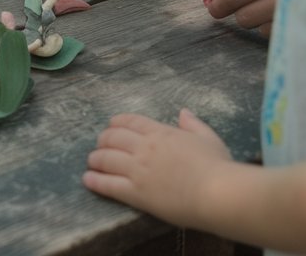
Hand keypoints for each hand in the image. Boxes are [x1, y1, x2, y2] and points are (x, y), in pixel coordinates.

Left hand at [83, 109, 232, 226]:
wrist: (217, 193)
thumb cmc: (218, 166)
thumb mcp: (209, 138)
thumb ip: (193, 124)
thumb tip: (183, 112)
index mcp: (161, 133)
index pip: (129, 122)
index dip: (116, 123)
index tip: (111, 127)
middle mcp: (144, 147)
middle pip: (111, 138)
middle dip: (103, 141)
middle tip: (100, 147)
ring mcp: (137, 169)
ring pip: (105, 159)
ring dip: (95, 159)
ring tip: (92, 162)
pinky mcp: (135, 192)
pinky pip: (108, 184)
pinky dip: (94, 180)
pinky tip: (87, 180)